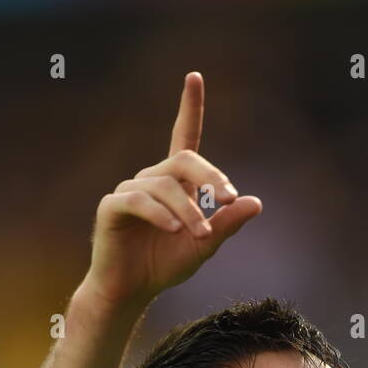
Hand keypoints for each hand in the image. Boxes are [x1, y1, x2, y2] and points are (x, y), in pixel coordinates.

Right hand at [83, 71, 261, 310]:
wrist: (132, 291)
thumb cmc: (165, 266)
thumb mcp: (205, 245)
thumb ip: (227, 224)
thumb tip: (255, 202)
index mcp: (176, 183)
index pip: (184, 137)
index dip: (189, 107)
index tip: (194, 76)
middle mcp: (153, 179)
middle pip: (183, 160)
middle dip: (210, 176)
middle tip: (228, 199)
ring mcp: (129, 190)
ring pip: (166, 186)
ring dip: (190, 210)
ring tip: (202, 235)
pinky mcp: (112, 207)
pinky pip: (139, 200)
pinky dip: (160, 214)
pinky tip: (175, 229)